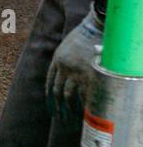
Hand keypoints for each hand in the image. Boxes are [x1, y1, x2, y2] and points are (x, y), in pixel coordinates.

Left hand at [46, 2, 104, 121]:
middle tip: (61, 119)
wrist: (97, 27)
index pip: (49, 83)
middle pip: (57, 92)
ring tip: (72, 119)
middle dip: (58, 107)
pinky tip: (85, 112)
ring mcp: (76, 71)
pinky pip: (84, 93)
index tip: (51, 108)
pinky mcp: (89, 74)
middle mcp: (64, 67)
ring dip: (70, 109)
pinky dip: (84, 104)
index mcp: (57, 60)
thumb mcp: (68, 47)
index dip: (50, 98)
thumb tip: (64, 78)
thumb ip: (64, 62)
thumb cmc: (85, 37)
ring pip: (69, 95)